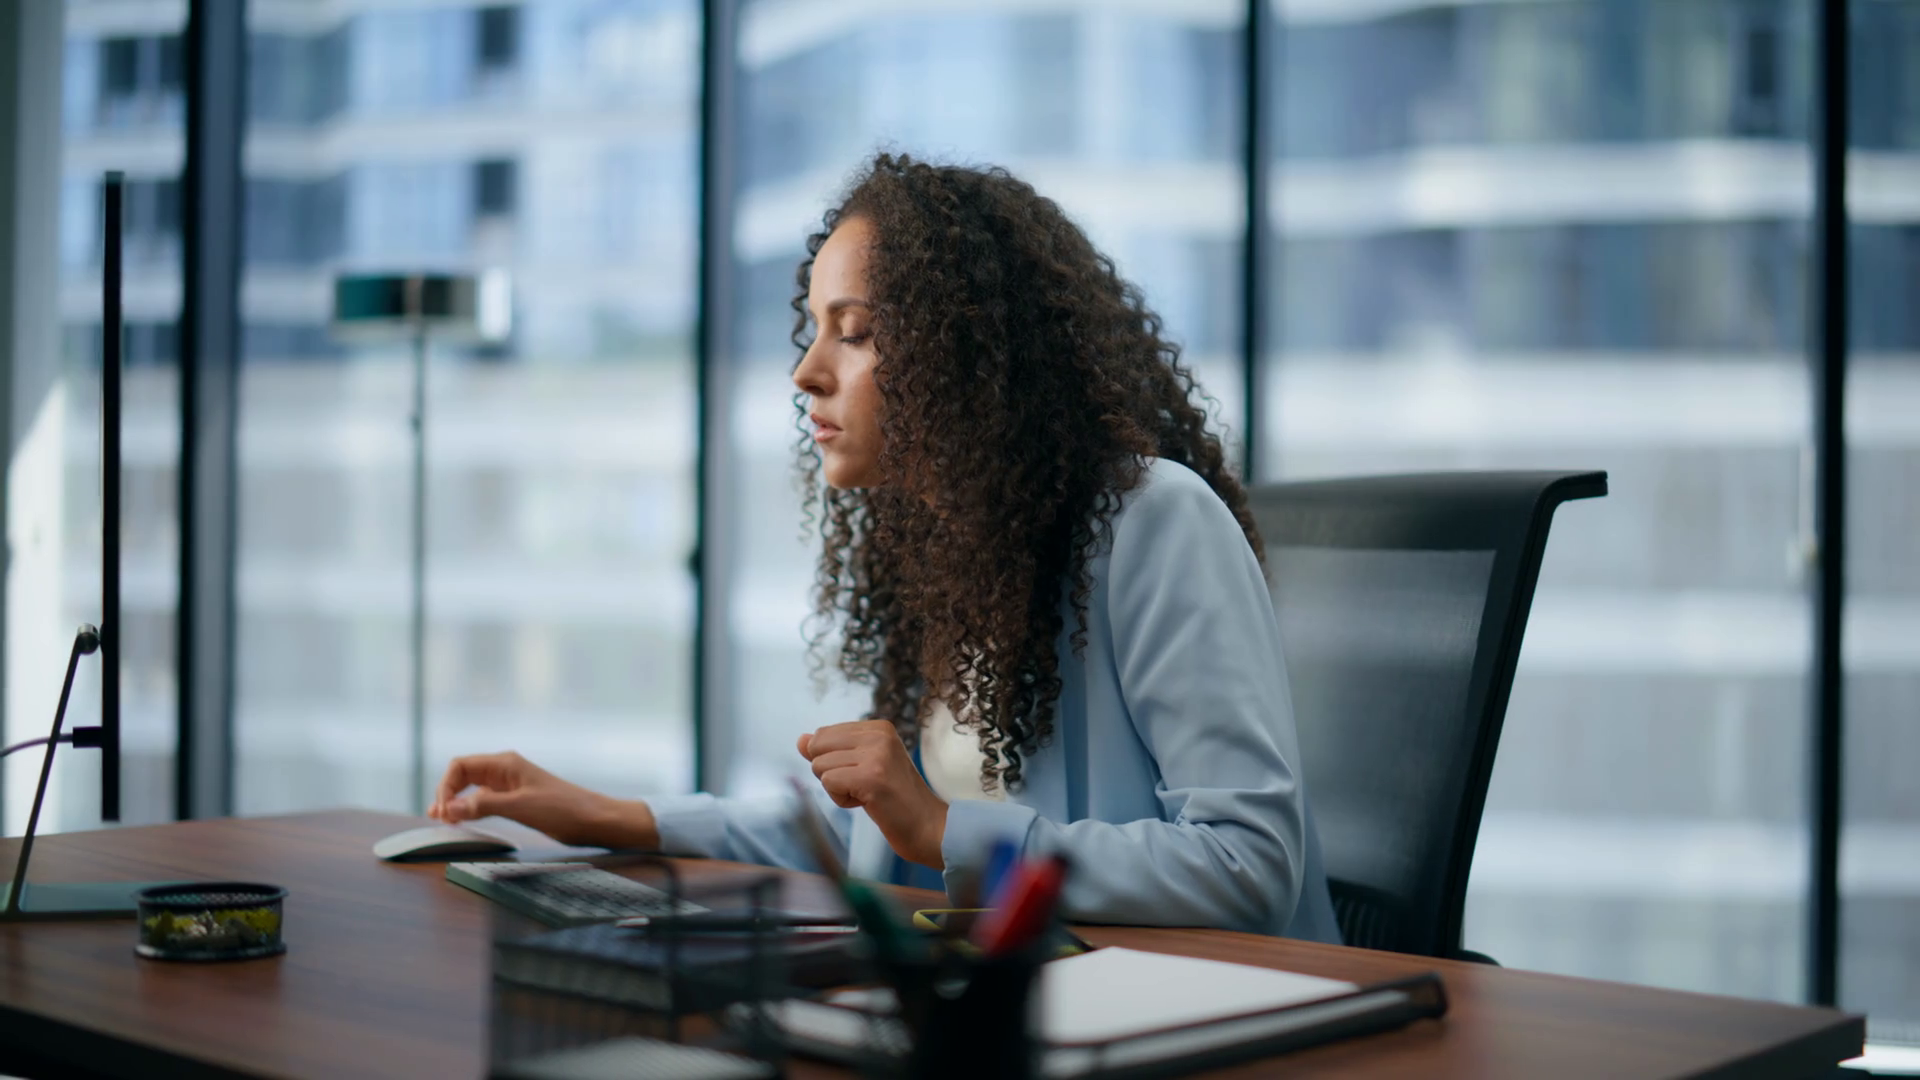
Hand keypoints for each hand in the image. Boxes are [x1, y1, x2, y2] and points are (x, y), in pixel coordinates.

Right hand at [428, 751, 657, 849]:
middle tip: (437, 818)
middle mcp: (504, 770)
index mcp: (505, 764)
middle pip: (463, 775)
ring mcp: (510, 786)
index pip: (461, 766)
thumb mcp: (521, 807)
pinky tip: (464, 820)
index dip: (446, 786)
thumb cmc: (562, 809)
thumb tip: (451, 808)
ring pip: (472, 789)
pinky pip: (485, 801)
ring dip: (456, 802)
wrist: (594, 819)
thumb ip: (485, 805)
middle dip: (447, 793)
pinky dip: (471, 809)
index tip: (443, 812)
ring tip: (443, 820)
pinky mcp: (516, 800)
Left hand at [798, 720, 947, 868]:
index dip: (833, 761)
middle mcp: (878, 735)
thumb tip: (801, 740)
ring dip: (838, 789)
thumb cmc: (894, 799)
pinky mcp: (871, 777)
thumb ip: (832, 750)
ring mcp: (876, 755)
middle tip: (863, 785)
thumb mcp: (862, 766)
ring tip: (867, 794)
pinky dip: (841, 799)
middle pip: (817, 747)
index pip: (824, 733)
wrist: (927, 825)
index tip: (864, 774)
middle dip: (830, 773)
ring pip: (820, 767)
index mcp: (878, 727)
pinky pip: (829, 782)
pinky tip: (866, 802)